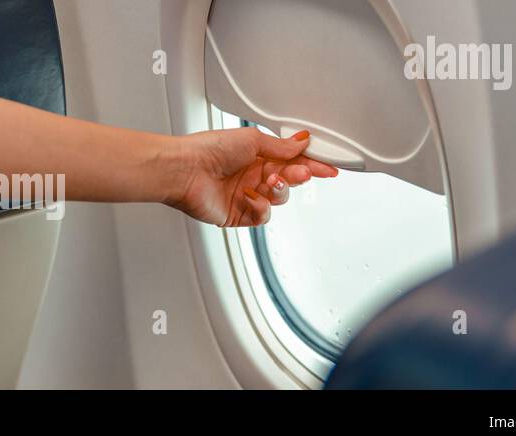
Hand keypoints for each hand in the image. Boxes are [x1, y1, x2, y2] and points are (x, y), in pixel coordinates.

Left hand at [164, 127, 338, 226]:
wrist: (185, 170)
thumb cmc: (209, 149)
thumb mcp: (252, 140)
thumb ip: (281, 146)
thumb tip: (303, 142)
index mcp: (256, 155)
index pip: (292, 160)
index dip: (312, 163)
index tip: (330, 167)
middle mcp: (252, 174)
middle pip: (289, 179)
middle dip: (299, 175)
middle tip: (302, 172)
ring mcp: (246, 195)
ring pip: (279, 199)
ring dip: (280, 190)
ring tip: (270, 182)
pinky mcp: (238, 214)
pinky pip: (262, 216)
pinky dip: (260, 206)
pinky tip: (249, 196)